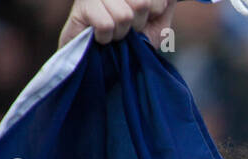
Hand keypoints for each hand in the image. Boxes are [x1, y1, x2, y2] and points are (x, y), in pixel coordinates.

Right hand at [59, 0, 175, 47]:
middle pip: (141, 4)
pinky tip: (101, 35)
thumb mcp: (159, 21)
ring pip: (123, 15)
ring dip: (122, 32)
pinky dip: (107, 37)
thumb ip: (166, 3)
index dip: (155, 11)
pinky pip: (106, 24)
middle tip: (128, 27)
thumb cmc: (135, 40)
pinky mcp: (81, 7)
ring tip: (114, 32)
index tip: (145, 17)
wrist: (107, 64)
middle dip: (139, 23)